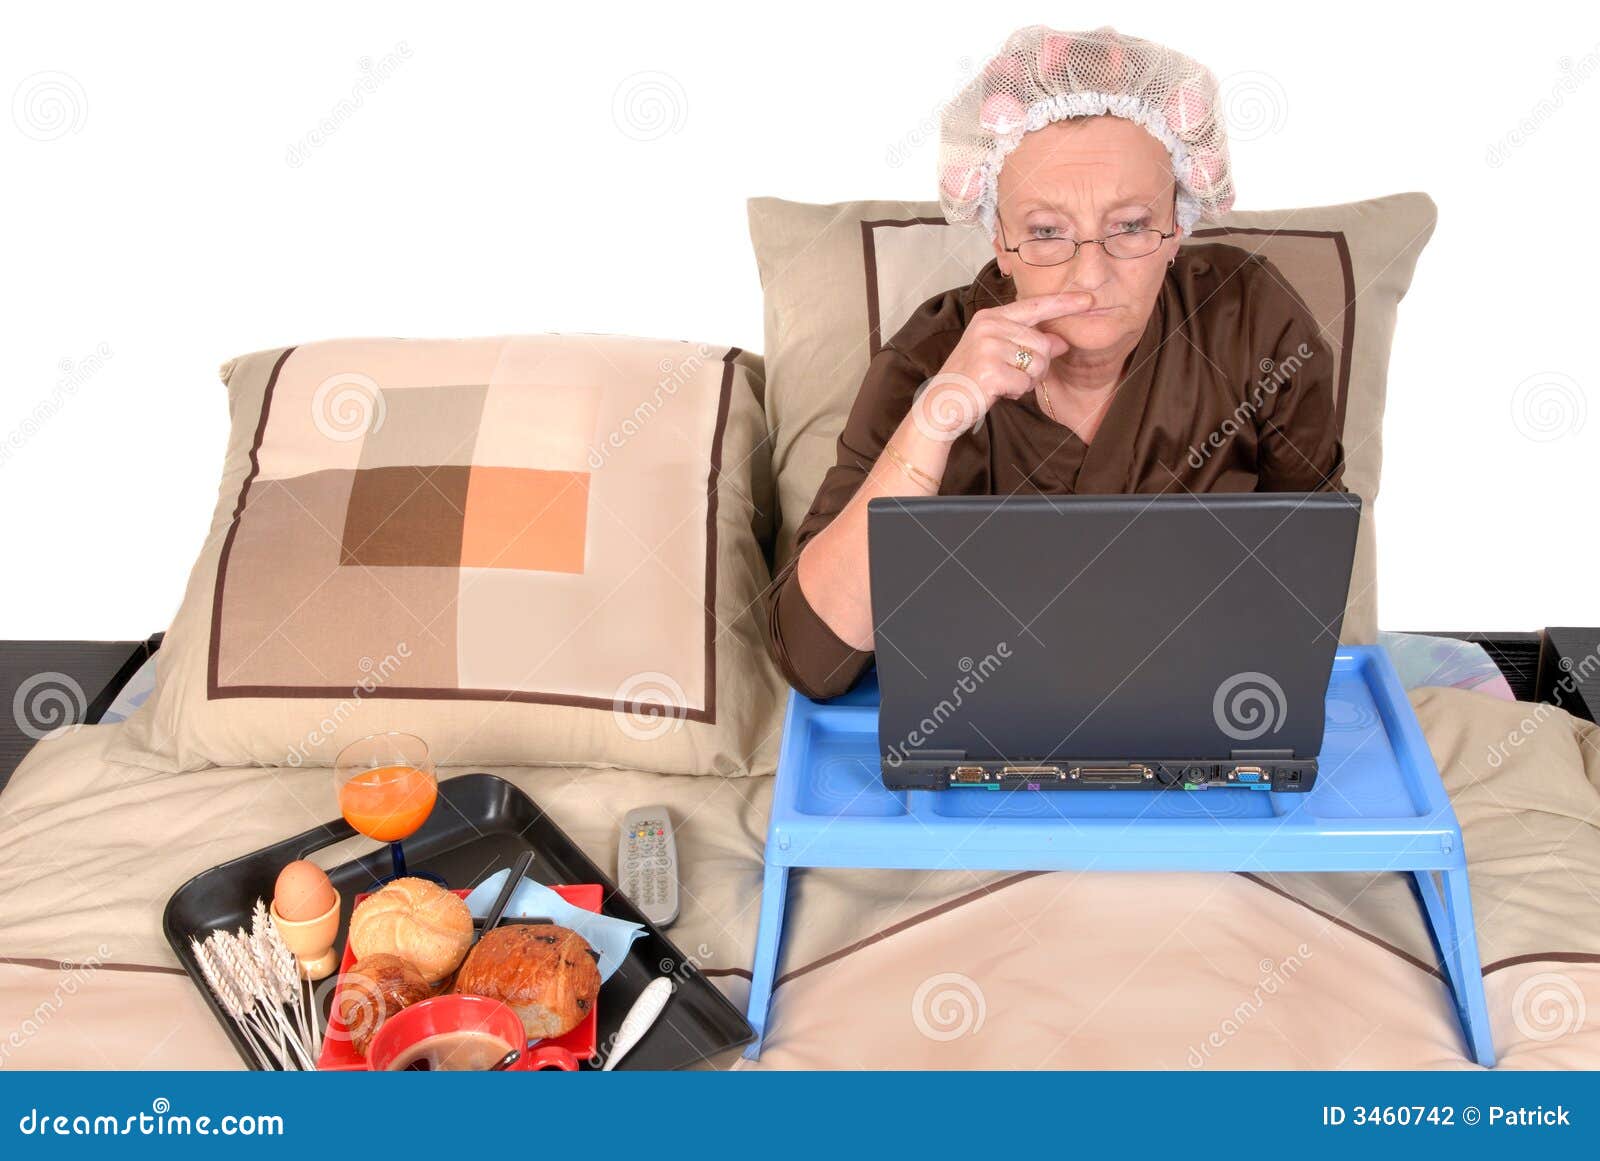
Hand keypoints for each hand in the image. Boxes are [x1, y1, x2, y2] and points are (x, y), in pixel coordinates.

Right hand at [910, 291, 1095, 438]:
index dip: (1064, 304)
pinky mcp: (990, 371)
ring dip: (1026, 381)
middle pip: (1042, 343)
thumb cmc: (971, 379)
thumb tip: (1063, 342)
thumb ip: (1029, 344)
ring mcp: (988, 347)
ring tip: (1003, 383)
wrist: (940, 405)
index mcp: (991, 317)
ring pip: (1037, 364)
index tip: (1089, 300)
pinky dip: (1016, 393)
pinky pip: (1025, 383)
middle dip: (1037, 366)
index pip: (1035, 306)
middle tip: (1013, 376)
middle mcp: (989, 326)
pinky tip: (996, 392)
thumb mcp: (999, 354)